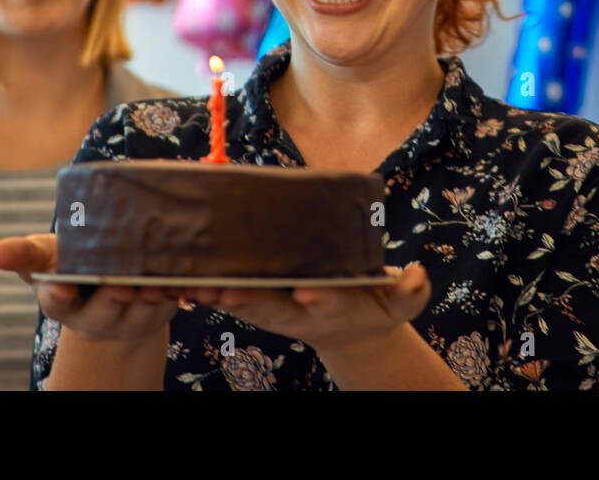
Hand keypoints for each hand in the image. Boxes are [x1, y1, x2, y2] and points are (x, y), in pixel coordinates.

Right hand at [0, 233, 180, 342]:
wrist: (113, 290)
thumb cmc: (72, 265)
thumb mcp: (47, 258)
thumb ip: (25, 254)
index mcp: (62, 301)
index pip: (56, 301)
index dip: (59, 295)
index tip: (61, 288)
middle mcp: (95, 315)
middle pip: (105, 305)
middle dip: (112, 295)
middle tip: (119, 282)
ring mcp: (131, 316)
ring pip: (143, 306)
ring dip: (150, 293)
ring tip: (154, 278)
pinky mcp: (163, 309)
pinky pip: (174, 301)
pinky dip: (179, 288)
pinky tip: (183, 273)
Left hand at [180, 263, 431, 355]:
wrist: (351, 325)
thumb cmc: (378, 305)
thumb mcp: (402, 303)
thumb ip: (411, 291)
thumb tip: (419, 274)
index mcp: (333, 307)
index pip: (325, 303)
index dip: (317, 298)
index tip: (308, 291)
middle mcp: (297, 310)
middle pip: (271, 307)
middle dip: (249, 299)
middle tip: (227, 289)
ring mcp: (274, 306)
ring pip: (241, 301)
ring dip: (215, 294)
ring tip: (189, 281)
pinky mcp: (257, 296)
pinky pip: (226, 290)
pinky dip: (204, 285)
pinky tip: (180, 272)